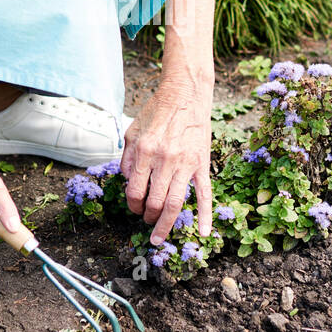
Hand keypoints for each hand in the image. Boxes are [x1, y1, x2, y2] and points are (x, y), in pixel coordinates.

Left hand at [121, 80, 212, 244]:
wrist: (185, 94)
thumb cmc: (157, 112)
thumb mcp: (133, 132)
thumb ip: (127, 159)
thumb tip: (128, 183)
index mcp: (144, 152)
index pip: (134, 191)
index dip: (132, 205)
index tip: (135, 208)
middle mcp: (164, 160)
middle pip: (154, 202)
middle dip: (148, 217)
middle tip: (147, 221)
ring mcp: (185, 163)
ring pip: (175, 203)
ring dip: (166, 224)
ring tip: (159, 237)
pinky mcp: (202, 164)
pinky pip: (204, 194)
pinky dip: (205, 215)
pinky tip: (203, 233)